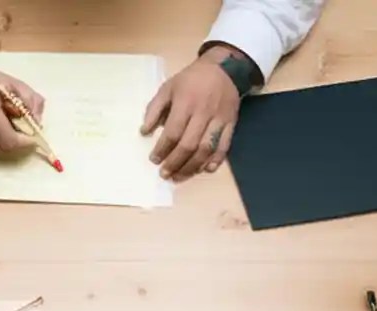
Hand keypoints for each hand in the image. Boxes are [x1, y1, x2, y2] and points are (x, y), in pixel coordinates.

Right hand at [0, 25, 43, 154]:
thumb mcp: (15, 83)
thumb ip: (32, 101)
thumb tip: (38, 124)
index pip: (9, 140)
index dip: (24, 143)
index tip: (34, 137)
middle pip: (2, 148)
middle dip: (17, 143)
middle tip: (25, 132)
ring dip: (6, 140)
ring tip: (10, 124)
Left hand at [142, 45, 244, 180]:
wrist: (224, 68)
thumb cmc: (191, 79)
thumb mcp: (168, 87)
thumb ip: (154, 109)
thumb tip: (144, 132)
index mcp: (185, 103)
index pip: (173, 132)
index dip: (162, 149)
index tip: (154, 160)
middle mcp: (203, 113)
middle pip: (189, 144)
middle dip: (175, 162)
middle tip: (165, 174)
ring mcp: (219, 119)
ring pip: (207, 149)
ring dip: (192, 166)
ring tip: (180, 176)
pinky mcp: (232, 123)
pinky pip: (225, 145)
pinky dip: (216, 160)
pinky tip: (205, 169)